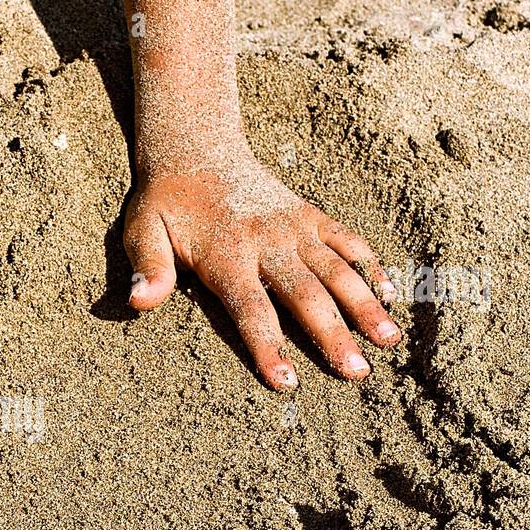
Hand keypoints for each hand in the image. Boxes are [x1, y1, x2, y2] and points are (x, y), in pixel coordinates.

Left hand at [123, 155, 399, 389]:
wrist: (197, 147)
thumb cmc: (166, 202)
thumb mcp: (143, 230)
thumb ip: (148, 268)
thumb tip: (139, 302)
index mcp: (227, 255)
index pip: (251, 309)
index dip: (269, 347)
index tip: (286, 383)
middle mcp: (267, 241)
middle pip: (305, 295)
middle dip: (333, 335)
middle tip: (357, 374)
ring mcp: (293, 226)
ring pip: (336, 270)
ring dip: (364, 306)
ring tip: (390, 341)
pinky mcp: (310, 214)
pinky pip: (347, 240)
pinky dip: (369, 265)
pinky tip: (390, 295)